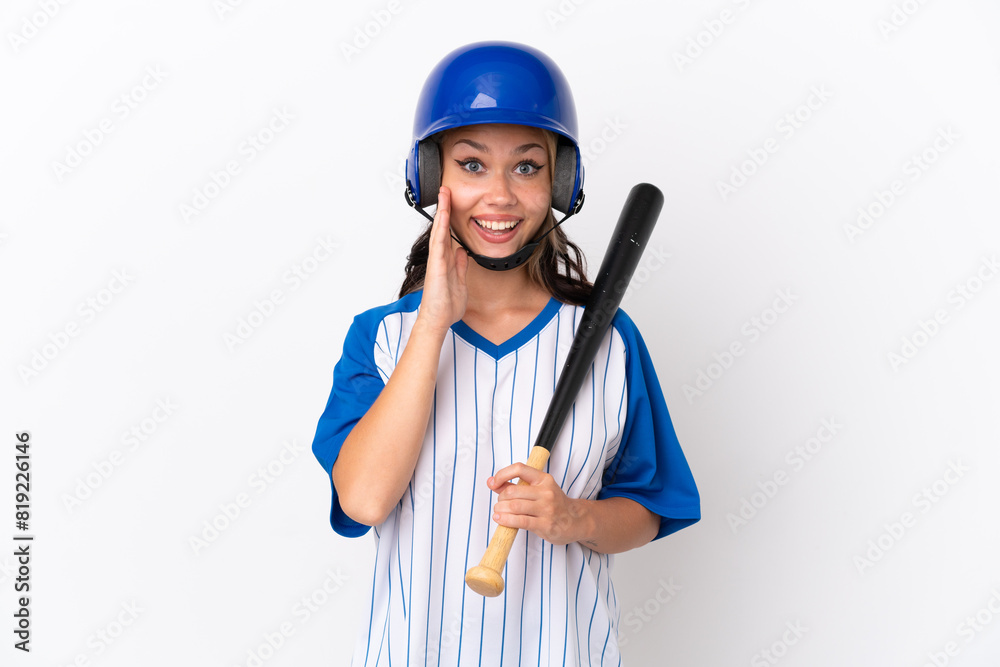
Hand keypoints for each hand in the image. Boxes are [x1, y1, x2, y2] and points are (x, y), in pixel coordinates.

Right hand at [416, 186, 468, 334]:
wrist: (438, 320)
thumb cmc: (446, 305)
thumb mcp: (461, 282)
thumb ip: (461, 266)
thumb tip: (463, 252)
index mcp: (447, 261)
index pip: (449, 234)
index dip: (450, 218)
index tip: (452, 203)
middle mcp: (440, 258)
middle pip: (442, 228)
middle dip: (445, 209)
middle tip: (446, 190)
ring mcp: (437, 261)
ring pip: (439, 231)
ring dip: (442, 213)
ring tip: (444, 195)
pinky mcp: (437, 267)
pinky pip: (439, 244)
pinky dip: (441, 230)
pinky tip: (443, 217)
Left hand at [488, 463, 588, 545]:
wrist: (575, 521)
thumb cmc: (554, 504)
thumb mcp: (538, 490)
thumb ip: (516, 486)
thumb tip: (492, 482)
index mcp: (544, 479)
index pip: (519, 469)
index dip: (502, 474)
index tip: (494, 482)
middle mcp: (546, 492)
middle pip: (512, 491)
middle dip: (500, 498)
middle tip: (499, 504)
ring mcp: (546, 508)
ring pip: (514, 506)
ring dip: (500, 510)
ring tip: (498, 512)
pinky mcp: (545, 524)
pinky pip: (520, 521)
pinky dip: (506, 520)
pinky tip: (500, 519)